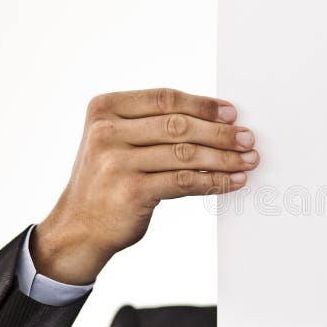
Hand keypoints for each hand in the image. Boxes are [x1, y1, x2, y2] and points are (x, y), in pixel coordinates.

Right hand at [32, 88, 257, 283]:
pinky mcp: (131, 191)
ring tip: (248, 161)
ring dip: (224, 158)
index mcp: (104, 109)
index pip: (164, 98)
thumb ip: (153, 125)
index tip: (231, 113)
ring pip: (186, 154)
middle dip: (220, 133)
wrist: (78, 227)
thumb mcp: (117, 141)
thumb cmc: (108, 180)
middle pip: (178, 125)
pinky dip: (214, 181)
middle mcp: (106, 132)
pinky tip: (233, 181)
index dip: (202, 105)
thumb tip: (216, 120)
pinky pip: (185, 182)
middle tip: (248, 139)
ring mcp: (116, 162)